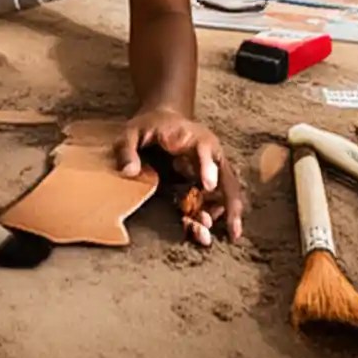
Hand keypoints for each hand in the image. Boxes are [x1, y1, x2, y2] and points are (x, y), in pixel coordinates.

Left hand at [115, 107, 243, 243]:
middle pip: (227, 178)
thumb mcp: (131, 132)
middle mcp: (211, 154)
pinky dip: (210, 215)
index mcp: (194, 137)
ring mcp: (212, 168)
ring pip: (225, 193)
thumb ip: (127, 150)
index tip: (208, 186)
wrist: (163, 120)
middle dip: (230, 204)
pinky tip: (200, 231)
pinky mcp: (207, 180)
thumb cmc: (149, 126)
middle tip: (230, 229)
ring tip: (204, 236)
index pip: (205, 150)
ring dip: (221, 215)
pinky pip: (215, 200)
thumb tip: (129, 172)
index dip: (207, 167)